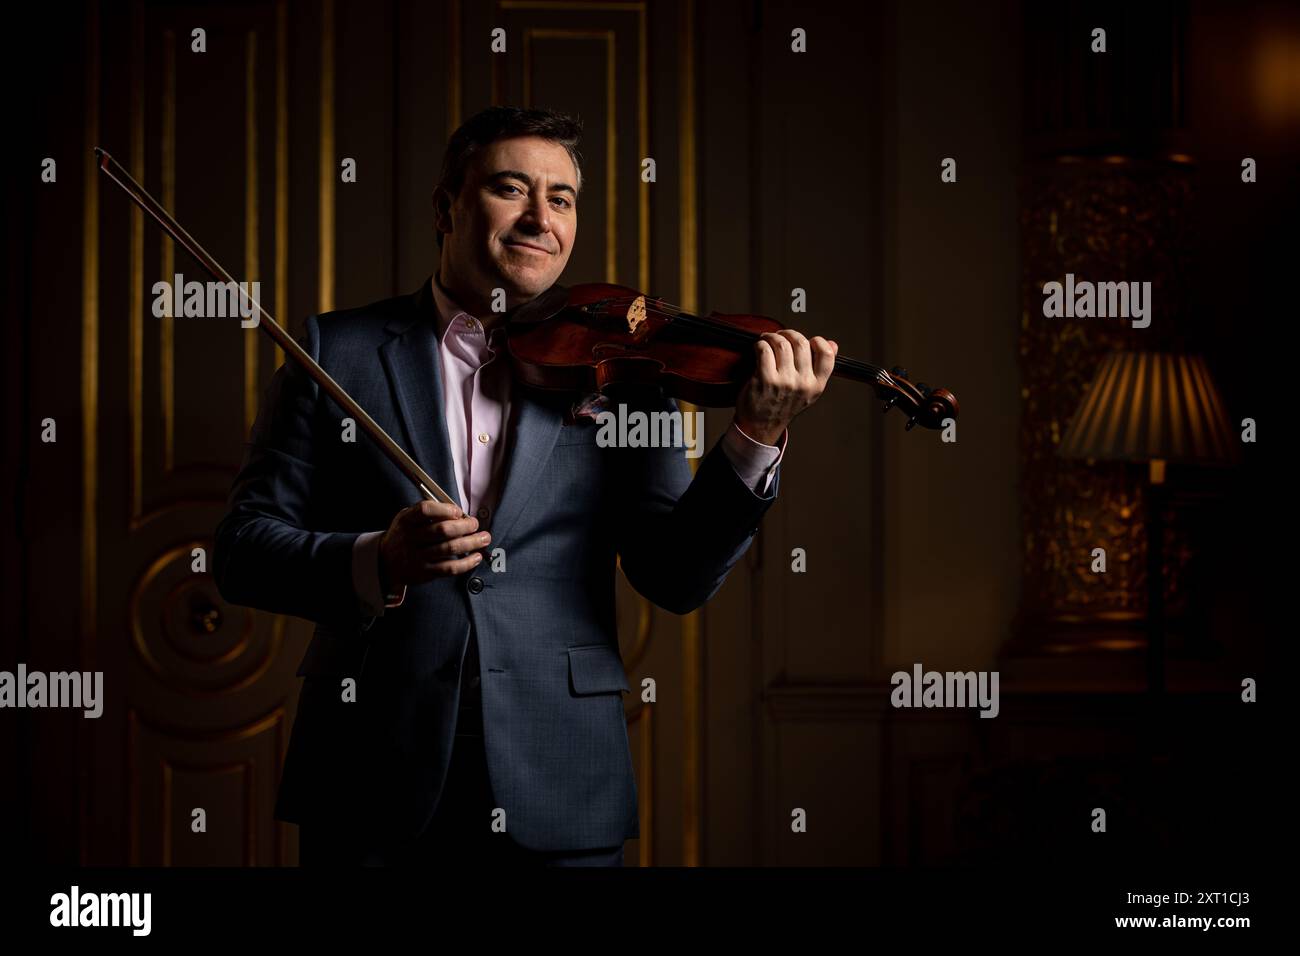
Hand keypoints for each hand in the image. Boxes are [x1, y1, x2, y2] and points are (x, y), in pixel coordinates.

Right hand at [378, 501, 490, 588]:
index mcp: (406, 520)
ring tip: (484, 538)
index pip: (425, 510)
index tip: (458, 511)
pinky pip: (449, 568)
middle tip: (475, 524)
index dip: (445, 509)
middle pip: (441, 530)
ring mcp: (416, 556)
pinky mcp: (424, 572)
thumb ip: (429, 514)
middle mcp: (410, 538)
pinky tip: (476, 557)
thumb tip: (459, 513)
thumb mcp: (407, 519)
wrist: (385, 561)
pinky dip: (466, 563)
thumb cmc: (404, 535)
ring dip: (471, 543)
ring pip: (449, 549)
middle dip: (464, 526)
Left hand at [734, 330, 836, 444]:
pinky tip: (759, 347)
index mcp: (817, 385)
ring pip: (782, 344)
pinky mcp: (765, 380)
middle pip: (801, 343)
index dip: (818, 341)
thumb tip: (833, 344)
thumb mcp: (808, 391)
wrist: (762, 426)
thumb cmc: (783, 405)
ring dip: (772, 337)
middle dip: (789, 334)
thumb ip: (821, 367)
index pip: (827, 354)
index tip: (808, 340)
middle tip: (781, 335)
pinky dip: (761, 344)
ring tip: (768, 339)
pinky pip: (764, 350)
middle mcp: (803, 384)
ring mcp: (784, 382)